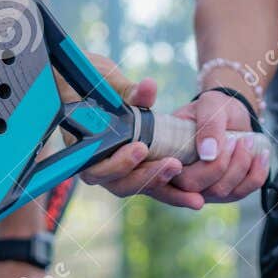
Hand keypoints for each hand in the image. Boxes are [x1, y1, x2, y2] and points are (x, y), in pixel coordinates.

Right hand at [76, 53, 200, 209]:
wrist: (87, 84)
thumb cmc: (89, 81)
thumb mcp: (106, 81)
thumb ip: (127, 90)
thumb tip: (148, 88)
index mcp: (83, 146)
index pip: (96, 168)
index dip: (118, 164)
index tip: (140, 148)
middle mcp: (97, 163)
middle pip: (119, 184)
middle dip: (148, 178)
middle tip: (173, 166)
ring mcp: (117, 167)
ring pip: (137, 187)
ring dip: (164, 189)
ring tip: (192, 192)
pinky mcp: (136, 167)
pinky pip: (151, 183)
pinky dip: (171, 190)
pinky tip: (195, 196)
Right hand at [166, 89, 268, 204]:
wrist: (231, 112)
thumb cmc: (213, 107)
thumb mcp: (209, 105)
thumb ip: (208, 124)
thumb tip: (208, 154)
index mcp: (163, 155)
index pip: (154, 180)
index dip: (160, 178)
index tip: (175, 165)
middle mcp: (179, 178)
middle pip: (193, 187)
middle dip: (218, 165)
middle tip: (234, 139)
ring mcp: (202, 189)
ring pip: (220, 192)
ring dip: (239, 165)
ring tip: (246, 140)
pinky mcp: (225, 193)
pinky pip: (241, 192)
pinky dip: (255, 174)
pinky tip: (261, 155)